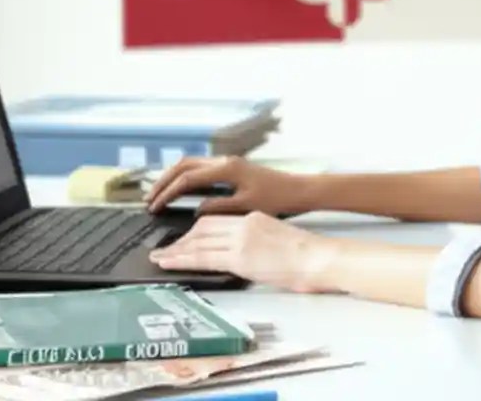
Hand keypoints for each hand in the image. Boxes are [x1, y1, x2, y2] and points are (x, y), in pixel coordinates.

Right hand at [144, 155, 311, 215]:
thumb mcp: (246, 207)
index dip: (168, 193)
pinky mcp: (230, 166)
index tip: (155, 207)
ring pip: (190, 163)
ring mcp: (227, 162)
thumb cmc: (277, 199)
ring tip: (159, 193)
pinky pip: (200, 167)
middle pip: (183, 165)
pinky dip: (184, 175)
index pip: (187, 179)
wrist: (297, 189)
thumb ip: (218, 207)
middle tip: (149, 198)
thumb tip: (195, 211)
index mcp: (226, 170)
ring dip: (172, 176)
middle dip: (163, 181)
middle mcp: (224, 161)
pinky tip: (180, 188)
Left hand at [148, 212, 339, 293]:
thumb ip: (256, 241)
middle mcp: (244, 225)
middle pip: (202, 228)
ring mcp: (241, 241)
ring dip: (176, 250)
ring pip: (198, 241)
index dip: (194, 230)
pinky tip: (169, 262)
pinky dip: (182, 259)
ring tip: (160, 258)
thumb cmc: (308, 255)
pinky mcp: (241, 258)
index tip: (182, 238)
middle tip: (164, 248)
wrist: (320, 258)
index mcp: (253, 218)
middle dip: (181, 239)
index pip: (215, 220)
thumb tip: (244, 254)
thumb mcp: (277, 238)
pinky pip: (204, 257)